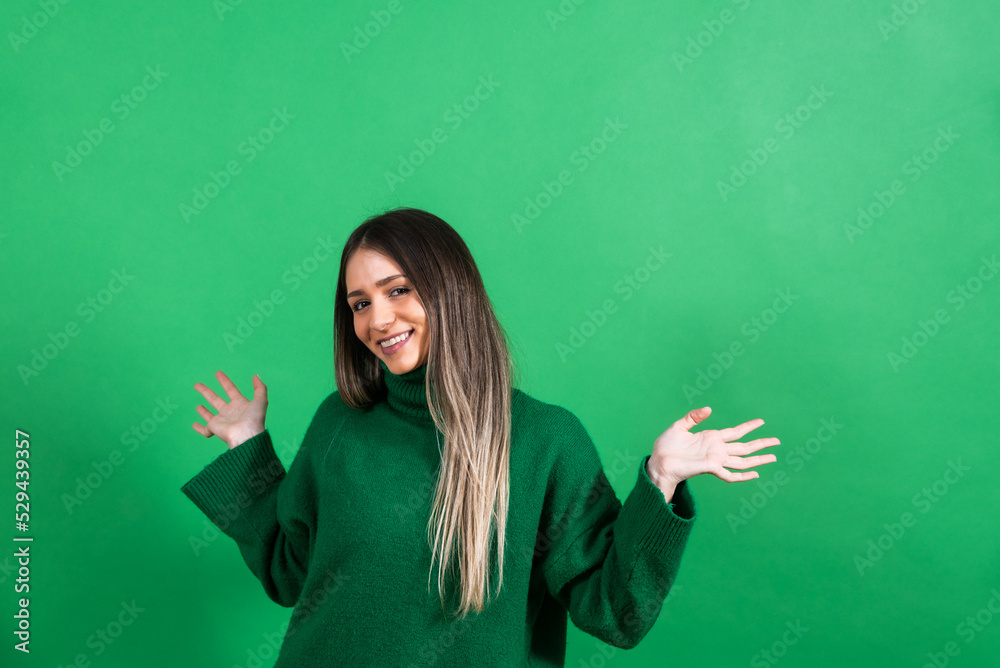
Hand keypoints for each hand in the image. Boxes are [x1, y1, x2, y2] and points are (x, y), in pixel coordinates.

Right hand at [192, 371, 267, 448]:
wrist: (247, 435)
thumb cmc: (254, 419)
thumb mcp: (261, 400)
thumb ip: (260, 388)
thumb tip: (256, 376)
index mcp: (240, 405)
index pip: (231, 390)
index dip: (225, 381)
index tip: (218, 373)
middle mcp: (230, 412)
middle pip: (216, 400)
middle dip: (206, 392)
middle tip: (197, 384)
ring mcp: (222, 421)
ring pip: (210, 414)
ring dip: (204, 411)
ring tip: (198, 406)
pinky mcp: (214, 429)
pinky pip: (205, 430)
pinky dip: (199, 428)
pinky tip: (194, 425)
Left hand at [649, 406, 778, 484]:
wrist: (658, 462)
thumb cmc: (666, 447)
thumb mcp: (679, 426)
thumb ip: (693, 417)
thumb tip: (709, 409)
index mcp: (711, 438)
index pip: (735, 432)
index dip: (748, 427)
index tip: (761, 421)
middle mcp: (716, 450)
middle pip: (744, 446)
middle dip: (761, 443)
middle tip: (777, 441)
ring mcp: (715, 460)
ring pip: (742, 460)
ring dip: (758, 459)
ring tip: (773, 457)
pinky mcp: (710, 468)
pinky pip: (730, 475)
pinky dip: (742, 476)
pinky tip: (755, 474)